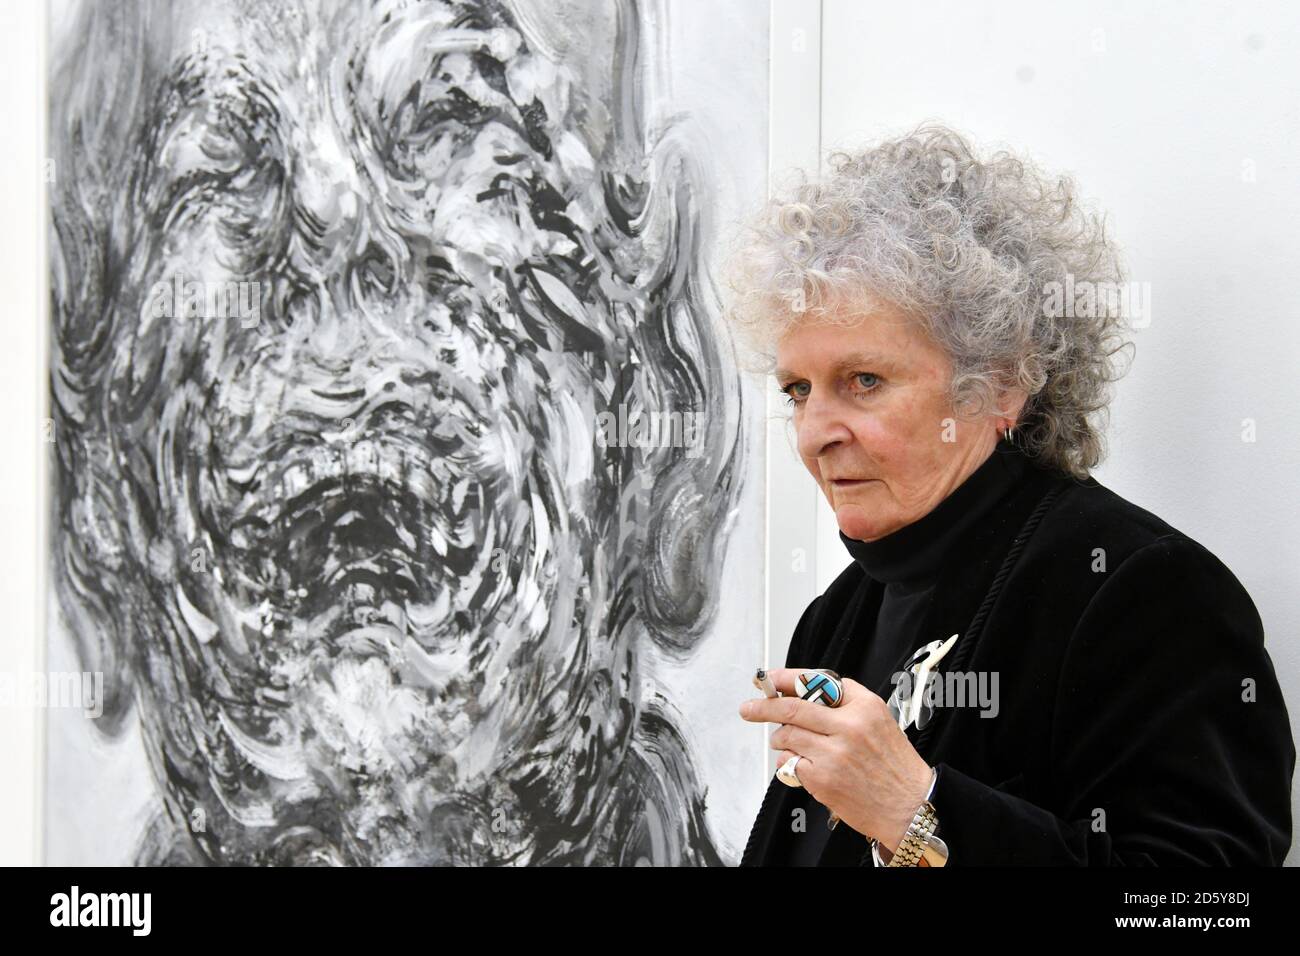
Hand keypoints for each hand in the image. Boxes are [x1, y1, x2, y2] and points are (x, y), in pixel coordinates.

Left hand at [739, 668, 932, 852]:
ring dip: (780, 739)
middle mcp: (848, 727)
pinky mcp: (822, 779)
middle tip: (748, 707)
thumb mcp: (880, 719)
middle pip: (792, 708)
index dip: (785, 678)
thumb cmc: (895, 765)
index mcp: (864, 707)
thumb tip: (804, 693)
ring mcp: (833, 754)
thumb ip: (846, 702)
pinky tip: (802, 764)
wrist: (911, 805)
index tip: (768, 679)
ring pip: (787, 736)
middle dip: (763, 706)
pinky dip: (788, 762)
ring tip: (789, 743)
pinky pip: (789, 763)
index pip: (816, 683)